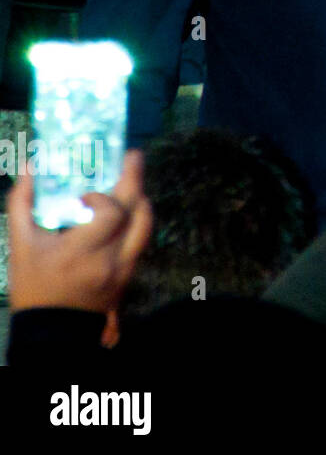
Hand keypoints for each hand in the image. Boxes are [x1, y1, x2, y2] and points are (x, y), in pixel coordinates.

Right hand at [6, 151, 153, 313]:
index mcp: (81, 251)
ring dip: (141, 201)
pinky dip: (138, 221)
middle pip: (136, 214)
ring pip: (146, 226)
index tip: (85, 196)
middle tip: (132, 156)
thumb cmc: (33, 284)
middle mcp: (110, 259)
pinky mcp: (129, 274)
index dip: (103, 198)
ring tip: (133, 182)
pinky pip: (142, 241)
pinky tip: (130, 209)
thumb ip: (22, 204)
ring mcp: (124, 268)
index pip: (111, 215)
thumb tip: (29, 167)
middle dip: (135, 180)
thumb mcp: (21, 245)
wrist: (50, 328)